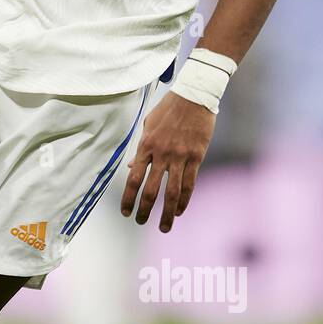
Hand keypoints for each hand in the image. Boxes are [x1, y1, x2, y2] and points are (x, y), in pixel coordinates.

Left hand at [120, 92, 214, 231]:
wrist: (195, 96)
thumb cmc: (168, 109)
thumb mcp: (148, 125)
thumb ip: (141, 149)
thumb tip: (133, 169)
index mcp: (146, 146)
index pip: (134, 179)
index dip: (128, 198)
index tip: (125, 211)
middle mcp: (162, 154)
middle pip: (151, 190)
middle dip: (144, 210)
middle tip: (140, 222)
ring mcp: (180, 157)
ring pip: (172, 192)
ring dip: (167, 213)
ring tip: (163, 227)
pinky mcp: (197, 157)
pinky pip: (190, 184)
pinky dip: (184, 200)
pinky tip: (179, 211)